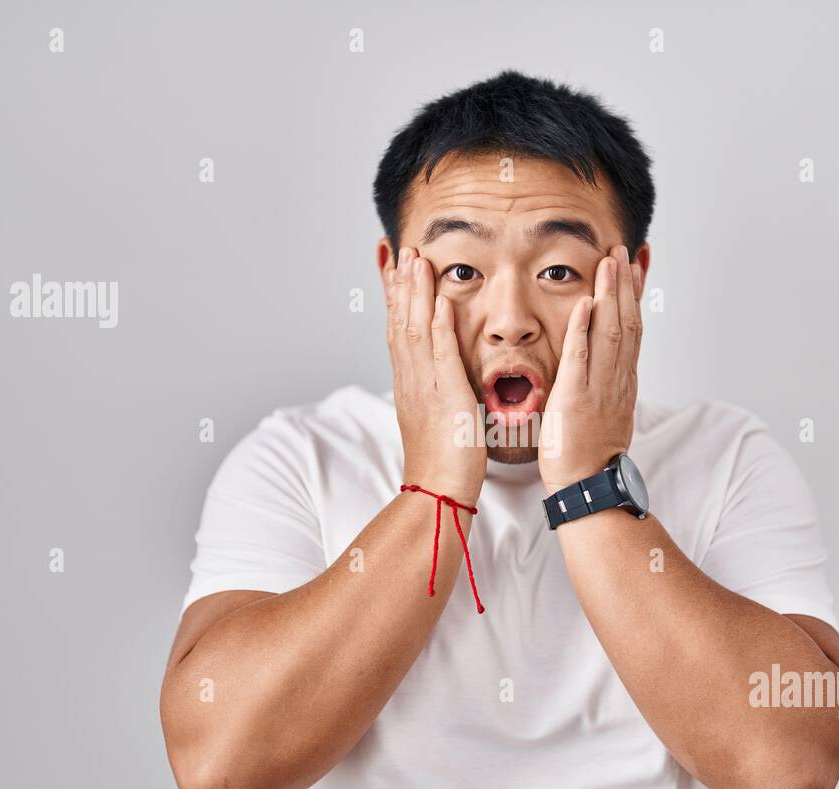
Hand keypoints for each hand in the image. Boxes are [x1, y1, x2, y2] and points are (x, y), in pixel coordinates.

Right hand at [385, 247, 485, 503]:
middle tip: (399, 248)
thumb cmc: (444, 460)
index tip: (392, 266)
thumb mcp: (439, 415)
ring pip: (415, 329)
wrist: (438, 490)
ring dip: (416, 293)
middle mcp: (411, 379)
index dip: (394, 296)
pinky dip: (438, 326)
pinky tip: (440, 301)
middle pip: (400, 321)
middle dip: (400, 283)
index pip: (398, 329)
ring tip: (416, 259)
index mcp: (410, 382)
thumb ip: (438, 388)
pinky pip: (440, 355)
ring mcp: (425, 385)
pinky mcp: (446, 396)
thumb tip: (440, 374)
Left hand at [538, 245, 643, 495]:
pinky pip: (581, 358)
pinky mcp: (575, 398)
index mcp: (622, 381)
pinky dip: (583, 330)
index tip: (636, 266)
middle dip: (625, 285)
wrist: (587, 487)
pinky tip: (585, 304)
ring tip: (609, 263)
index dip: (635, 296)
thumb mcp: (603, 412)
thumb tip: (603, 363)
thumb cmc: (587, 455)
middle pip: (627, 323)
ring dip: (610, 295)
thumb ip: (604, 384)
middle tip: (622, 251)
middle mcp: (616, 380)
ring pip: (611, 333)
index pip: (634, 329)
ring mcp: (599, 388)